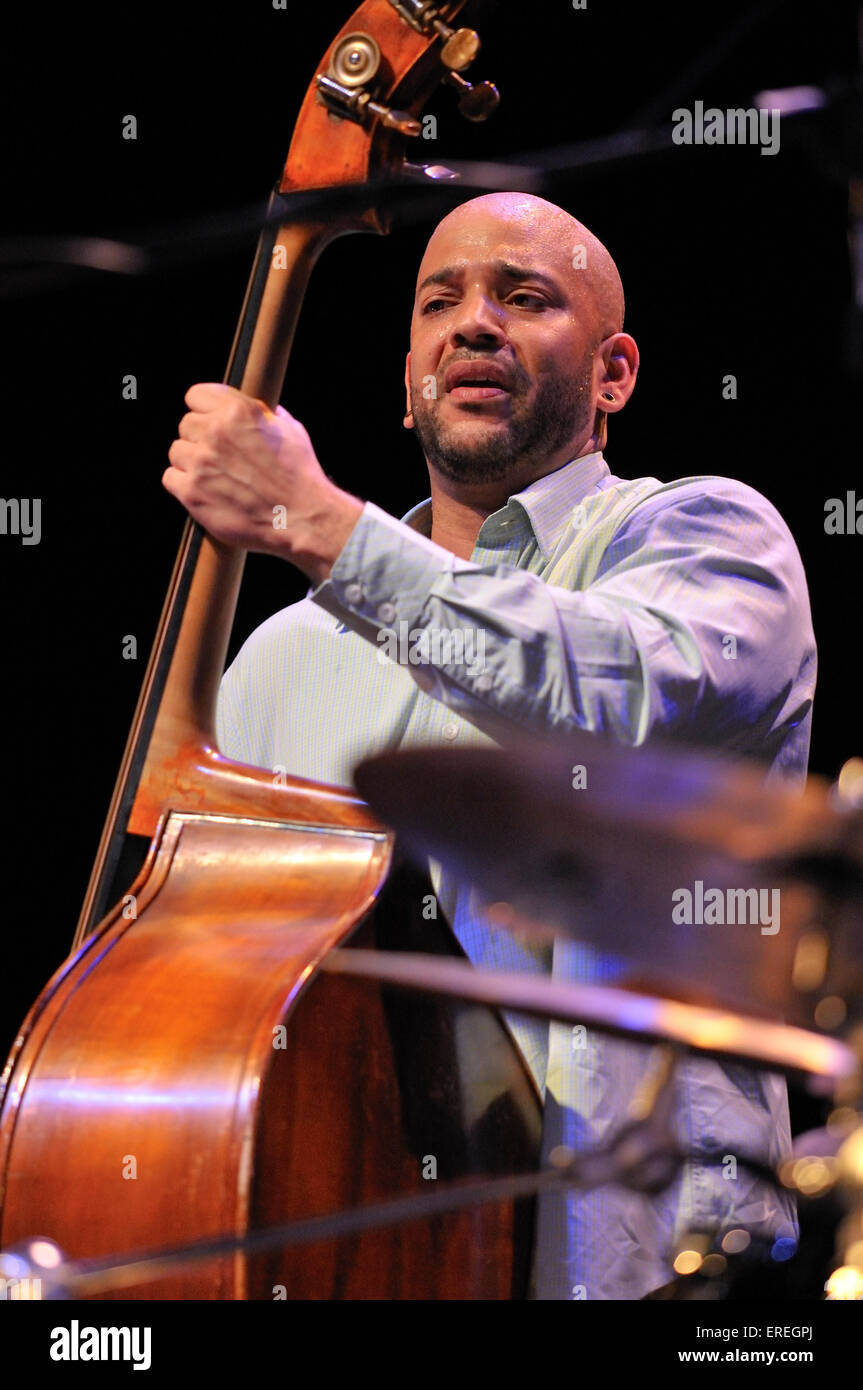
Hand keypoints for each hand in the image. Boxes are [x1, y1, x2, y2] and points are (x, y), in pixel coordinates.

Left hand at [163, 383, 363, 582]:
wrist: (302, 518)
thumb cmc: (300, 476)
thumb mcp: (290, 430)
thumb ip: (265, 414)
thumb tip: (255, 408)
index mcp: (239, 411)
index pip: (196, 395)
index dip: (204, 409)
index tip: (210, 421)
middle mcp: (216, 432)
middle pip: (186, 424)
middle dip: (200, 438)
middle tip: (219, 457)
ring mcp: (201, 462)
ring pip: (177, 451)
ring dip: (191, 462)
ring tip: (214, 476)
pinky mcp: (191, 492)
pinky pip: (170, 477)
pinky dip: (183, 484)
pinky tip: (204, 490)